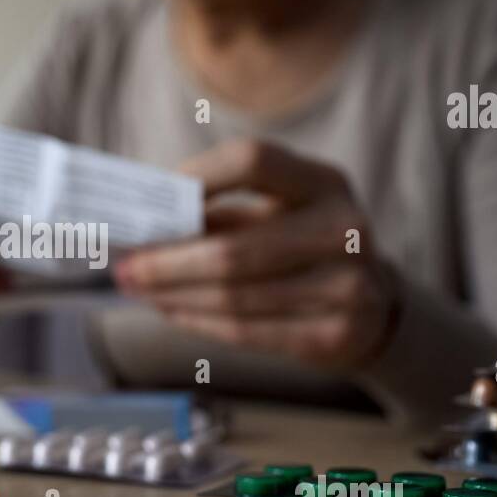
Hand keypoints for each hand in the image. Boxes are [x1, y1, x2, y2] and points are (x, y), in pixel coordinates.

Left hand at [114, 139, 399, 369]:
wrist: (373, 306)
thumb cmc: (299, 247)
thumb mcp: (274, 215)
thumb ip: (216, 213)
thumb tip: (137, 225)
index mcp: (325, 182)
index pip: (253, 161)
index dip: (196, 177)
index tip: (149, 200)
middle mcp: (346, 229)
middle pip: (234, 249)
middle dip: (166, 262)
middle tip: (123, 268)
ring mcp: (348, 286)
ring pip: (235, 297)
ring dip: (174, 296)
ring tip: (138, 290)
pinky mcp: (336, 335)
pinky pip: (247, 332)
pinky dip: (198, 321)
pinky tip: (171, 311)